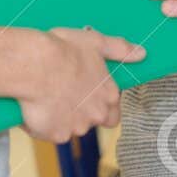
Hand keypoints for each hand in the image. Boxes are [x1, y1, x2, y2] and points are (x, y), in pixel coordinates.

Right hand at [17, 27, 144, 142]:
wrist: (34, 65)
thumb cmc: (63, 51)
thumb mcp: (95, 42)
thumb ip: (120, 49)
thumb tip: (141, 53)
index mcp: (108, 95)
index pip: (113, 114)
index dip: (102, 107)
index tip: (88, 95)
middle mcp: (96, 115)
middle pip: (91, 122)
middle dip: (80, 113)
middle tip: (64, 94)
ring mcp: (76, 127)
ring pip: (69, 128)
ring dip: (61, 117)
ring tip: (47, 96)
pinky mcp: (55, 135)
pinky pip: (48, 132)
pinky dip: (42, 123)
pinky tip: (35, 106)